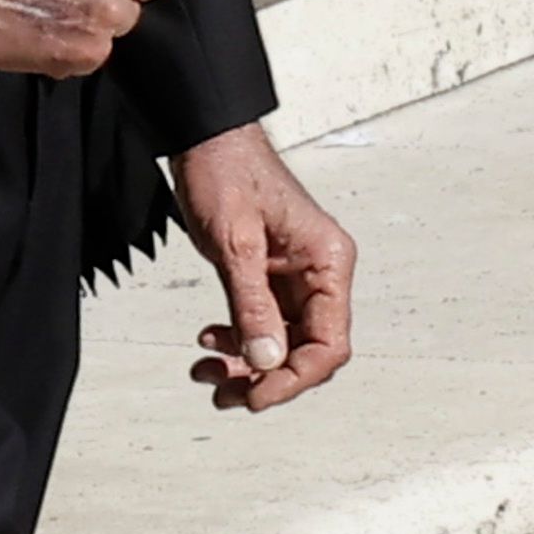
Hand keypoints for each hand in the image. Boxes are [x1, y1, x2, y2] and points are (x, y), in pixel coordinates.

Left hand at [172, 123, 355, 412]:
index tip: (256, 397)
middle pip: (306, 351)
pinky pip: (262, 324)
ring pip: (280, 343)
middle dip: (265, 378)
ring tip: (205, 373)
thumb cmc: (225, 172)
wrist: (204, 136)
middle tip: (223, 394)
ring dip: (246, 366)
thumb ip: (251, 306)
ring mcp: (295, 276)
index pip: (329, 343)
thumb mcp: (235, 244)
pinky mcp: (269, 276)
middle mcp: (320, 273)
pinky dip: (237, 341)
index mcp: (328, 262)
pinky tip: (208, 341)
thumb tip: (267, 363)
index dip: (294, 379)